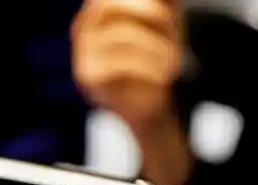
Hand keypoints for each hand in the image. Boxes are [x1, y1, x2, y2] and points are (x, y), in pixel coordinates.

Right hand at [72, 0, 183, 132]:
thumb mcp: (163, 21)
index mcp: (99, 9)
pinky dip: (149, 67)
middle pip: (107, 5)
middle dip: (144, 9)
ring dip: (156, 45)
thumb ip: (163, 3)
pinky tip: (163, 75)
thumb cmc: (153, 55)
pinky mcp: (88, 75)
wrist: (147, 102)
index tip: (165, 7)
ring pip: (121, 35)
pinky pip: (120, 64)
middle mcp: (85, 26)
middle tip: (169, 20)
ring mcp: (83, 51)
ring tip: (174, 59)